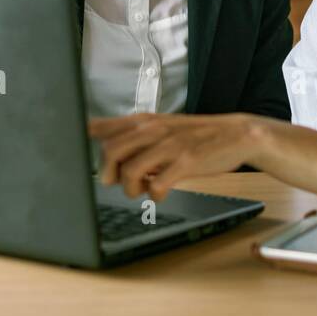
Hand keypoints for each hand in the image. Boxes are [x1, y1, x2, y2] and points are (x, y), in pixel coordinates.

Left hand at [89, 113, 274, 201]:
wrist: (236, 134)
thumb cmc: (193, 134)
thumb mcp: (159, 125)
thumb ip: (128, 129)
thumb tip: (90, 130)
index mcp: (143, 120)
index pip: (100, 127)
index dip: (82, 143)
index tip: (79, 158)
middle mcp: (153, 129)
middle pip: (110, 152)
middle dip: (107, 174)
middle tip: (117, 181)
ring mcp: (170, 145)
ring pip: (131, 170)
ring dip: (130, 188)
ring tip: (141, 189)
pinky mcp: (187, 162)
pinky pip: (158, 185)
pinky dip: (154, 195)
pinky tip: (162, 192)